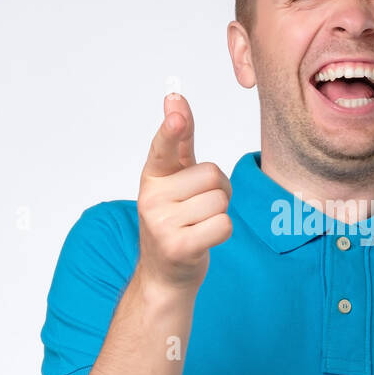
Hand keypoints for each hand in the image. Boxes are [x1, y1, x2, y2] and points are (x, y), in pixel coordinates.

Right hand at [136, 93, 232, 292]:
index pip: (163, 147)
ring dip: (219, 213)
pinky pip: (223, 225)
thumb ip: (178, 141)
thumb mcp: (173, 181)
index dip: (172, 128)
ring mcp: (162, 224)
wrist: (164, 276)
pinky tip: (203, 240)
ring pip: (220, 201)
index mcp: (152, 177)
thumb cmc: (175, 221)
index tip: (176, 110)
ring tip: (199, 225)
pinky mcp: (178, 247)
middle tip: (200, 209)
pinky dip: (221, 232)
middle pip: (213, 175)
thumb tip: (174, 98)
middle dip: (218, 191)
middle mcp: (151, 198)